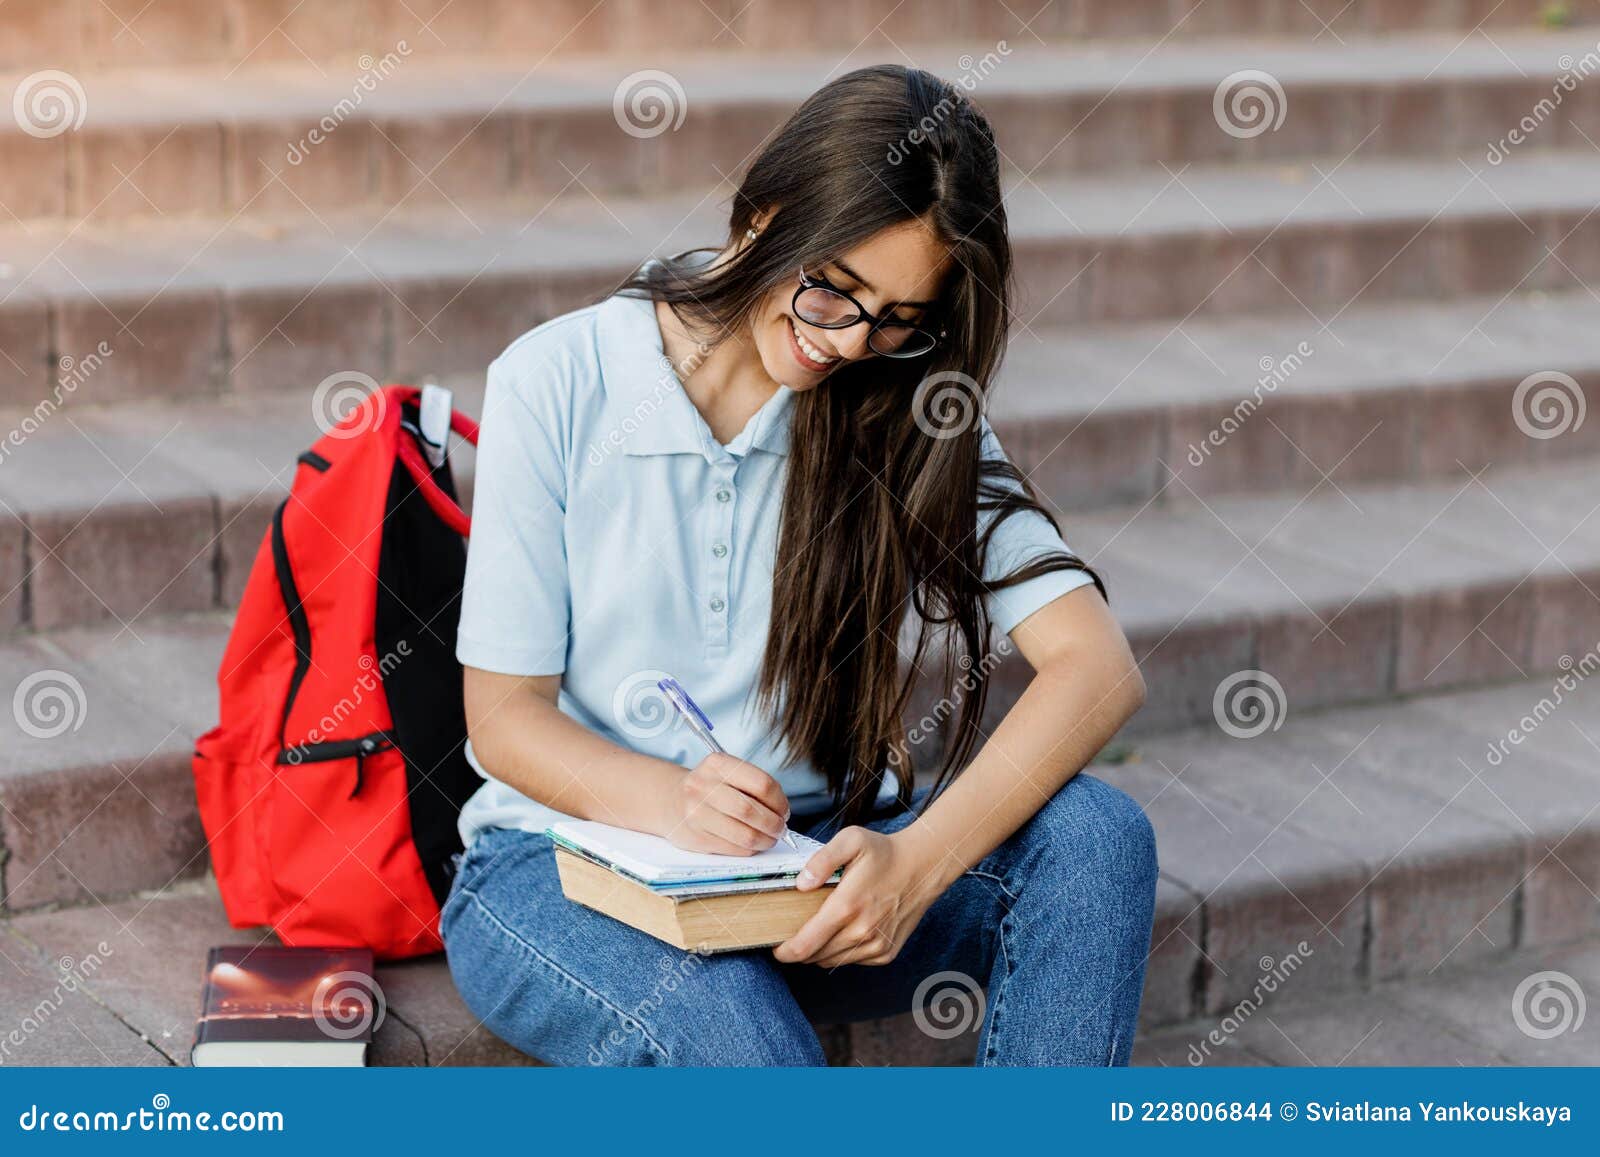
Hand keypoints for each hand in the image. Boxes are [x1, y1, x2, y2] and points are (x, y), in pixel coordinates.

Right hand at [664, 753, 789, 855]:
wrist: (671, 800)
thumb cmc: (709, 787)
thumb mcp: (726, 772)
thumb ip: (753, 785)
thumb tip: (782, 813)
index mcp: (717, 764)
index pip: (762, 784)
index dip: (780, 801)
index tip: (784, 810)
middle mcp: (703, 786)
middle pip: (751, 811)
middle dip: (774, 824)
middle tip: (780, 828)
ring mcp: (696, 813)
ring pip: (744, 835)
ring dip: (765, 840)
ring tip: (769, 838)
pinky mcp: (695, 837)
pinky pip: (733, 849)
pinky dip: (750, 849)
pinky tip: (752, 844)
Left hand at [773, 827, 943, 967]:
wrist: (923, 866)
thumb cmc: (884, 852)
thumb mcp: (851, 840)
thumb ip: (821, 860)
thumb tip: (801, 884)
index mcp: (847, 906)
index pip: (805, 946)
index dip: (785, 951)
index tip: (776, 947)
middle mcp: (862, 931)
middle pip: (815, 956)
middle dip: (800, 949)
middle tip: (796, 931)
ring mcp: (875, 945)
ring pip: (832, 961)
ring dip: (820, 951)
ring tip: (820, 929)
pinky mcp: (886, 952)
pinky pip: (852, 961)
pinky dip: (842, 951)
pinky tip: (845, 929)